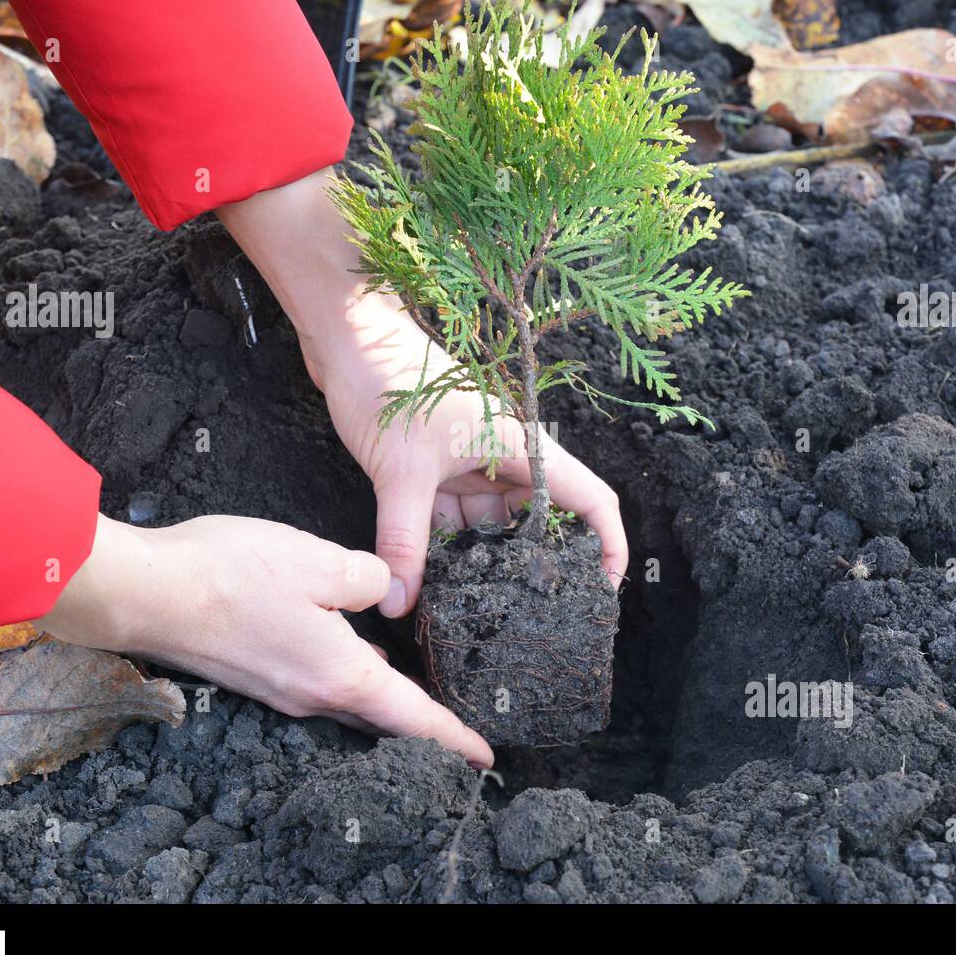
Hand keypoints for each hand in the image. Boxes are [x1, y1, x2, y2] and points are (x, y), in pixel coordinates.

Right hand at [36, 513, 493, 766]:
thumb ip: (368, 579)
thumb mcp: (318, 561)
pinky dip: (346, 675)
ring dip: (382, 696)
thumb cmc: (231, 573)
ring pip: (347, 697)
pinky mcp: (255, 674)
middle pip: (382, 715)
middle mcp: (312, 694)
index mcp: (340, 673)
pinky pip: (317, 682)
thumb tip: (388, 594)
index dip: (453, 737)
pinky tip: (351, 648)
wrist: (144, 592)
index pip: (412, 715)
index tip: (485, 757)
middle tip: (456, 722)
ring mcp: (279, 689)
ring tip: (412, 685)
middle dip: (421, 721)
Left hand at [314, 291, 628, 616]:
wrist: (347, 339)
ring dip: (479, 562)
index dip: (608, 545)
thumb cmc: (389, 384)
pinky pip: (451, 521)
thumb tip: (401, 603)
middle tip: (528, 615)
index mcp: (523, 449)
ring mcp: (471, 465)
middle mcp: (506, 459)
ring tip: (472, 608)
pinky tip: (427, 581)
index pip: (590, 500)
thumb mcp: (401, 472)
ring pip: (489, 527)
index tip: (603, 590)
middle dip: (533, 566)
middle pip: (538, 522)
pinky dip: (442, 549)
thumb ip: (404, 541)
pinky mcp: (435, 470)